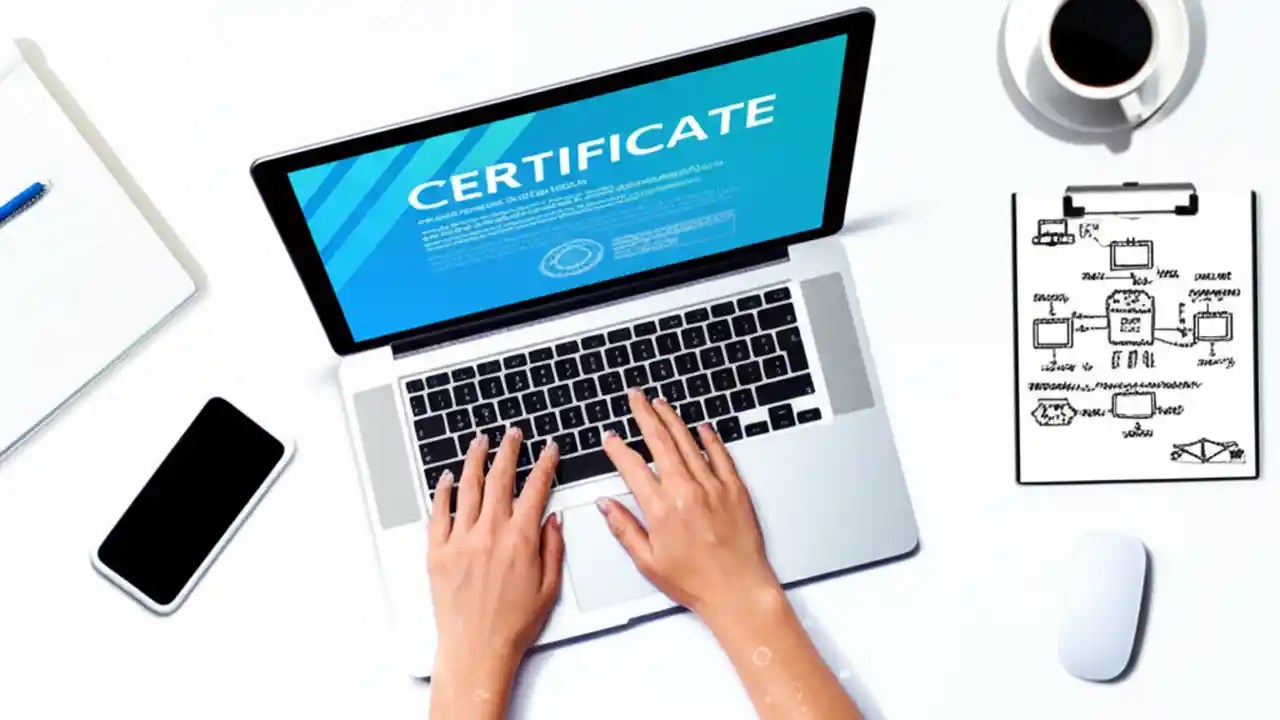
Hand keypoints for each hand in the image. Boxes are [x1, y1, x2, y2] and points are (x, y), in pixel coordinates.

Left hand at [427, 429, 562, 717]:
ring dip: (475, 459)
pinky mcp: (438, 552)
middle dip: (509, 450)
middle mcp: (490, 534)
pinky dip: (442, 491)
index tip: (548, 450)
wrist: (476, 649)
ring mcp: (461, 540)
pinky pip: (438, 512)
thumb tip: (554, 518)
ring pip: (468, 487)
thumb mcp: (549, 587)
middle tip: (513, 435)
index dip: (544, 464)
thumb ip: (553, 548)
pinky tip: (446, 477)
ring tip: (480, 441)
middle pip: (500, 478)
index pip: (535, 489)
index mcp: (521, 540)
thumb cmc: (512, 626)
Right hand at [598, 389, 782, 624]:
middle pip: (660, 441)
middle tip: (636, 398)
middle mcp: (686, 491)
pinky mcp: (735, 489)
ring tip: (660, 404)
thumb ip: (624, 528)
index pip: (632, 466)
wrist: (739, 590)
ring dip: (672, 420)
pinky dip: (709, 438)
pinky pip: (720, 455)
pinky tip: (701, 427)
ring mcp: (713, 486)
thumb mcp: (648, 562)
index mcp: (661, 509)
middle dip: (645, 415)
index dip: (617, 448)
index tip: (610, 438)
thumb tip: (605, 505)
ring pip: (688, 442)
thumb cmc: (696, 582)